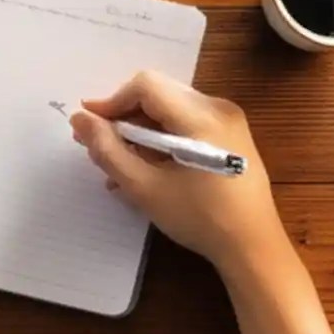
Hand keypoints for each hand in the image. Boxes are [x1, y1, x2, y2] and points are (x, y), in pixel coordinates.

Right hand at [69, 71, 284, 268]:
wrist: (253, 247)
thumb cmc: (200, 219)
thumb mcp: (146, 188)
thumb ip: (109, 150)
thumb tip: (80, 119)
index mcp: (200, 116)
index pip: (146, 86)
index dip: (111, 101)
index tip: (88, 126)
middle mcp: (218, 108)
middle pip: (159, 95)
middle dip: (124, 116)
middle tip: (99, 144)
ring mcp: (229, 121)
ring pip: (171, 110)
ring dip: (141, 131)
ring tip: (118, 163)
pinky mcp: (232, 137)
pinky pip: (188, 125)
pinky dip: (162, 139)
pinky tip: (146, 168)